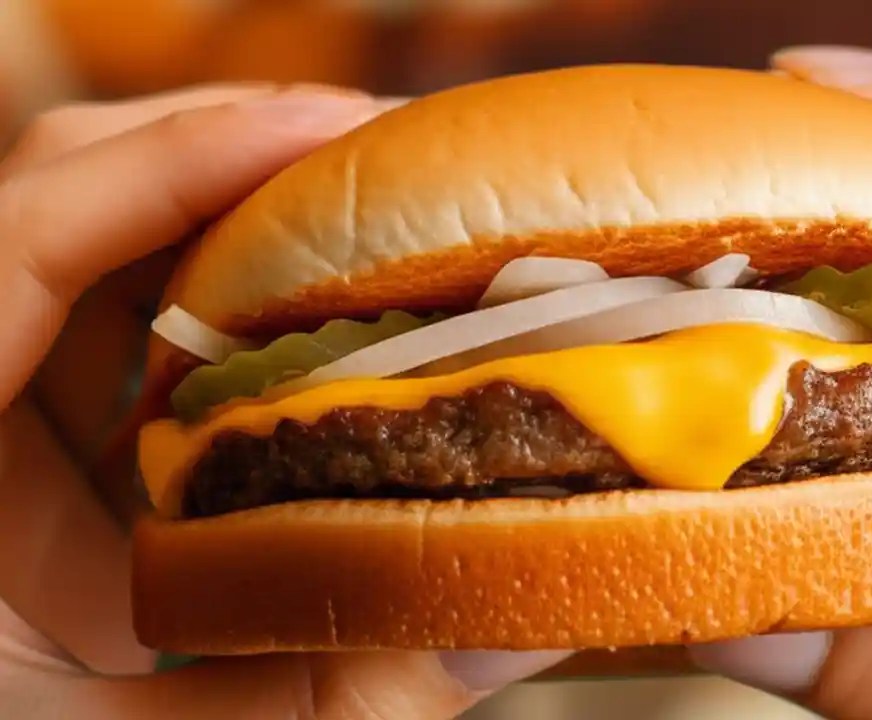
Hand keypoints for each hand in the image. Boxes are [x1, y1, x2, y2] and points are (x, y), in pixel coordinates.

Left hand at [0, 86, 567, 718]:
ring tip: (379, 231)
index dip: (181, 157)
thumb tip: (531, 599)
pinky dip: (227, 316)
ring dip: (241, 227)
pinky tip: (324, 337)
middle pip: (57, 205)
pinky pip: (116, 340)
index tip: (340, 126)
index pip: (14, 239)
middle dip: (233, 163)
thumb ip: (344, 688)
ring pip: (91, 257)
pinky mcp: (23, 476)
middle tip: (393, 169)